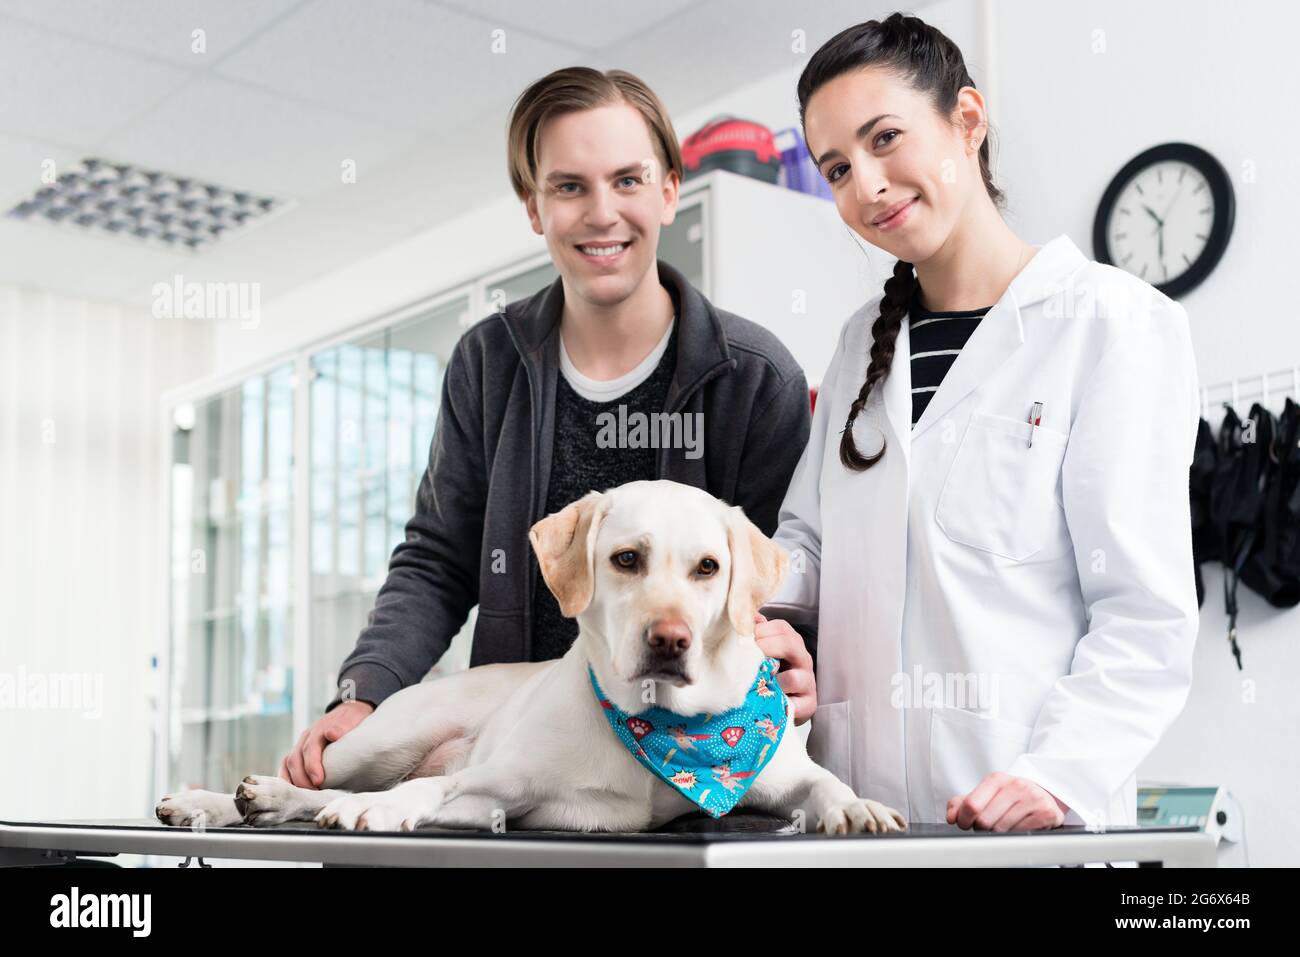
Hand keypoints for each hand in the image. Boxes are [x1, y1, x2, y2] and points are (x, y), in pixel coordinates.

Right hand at [280, 700, 374, 788]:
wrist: (348, 711)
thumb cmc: (351, 719)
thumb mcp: (352, 719)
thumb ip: (343, 726)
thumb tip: (332, 734)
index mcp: (318, 729)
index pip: (310, 748)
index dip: (312, 765)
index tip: (318, 780)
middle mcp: (306, 737)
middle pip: (295, 759)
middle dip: (302, 779)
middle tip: (314, 793)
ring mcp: (300, 744)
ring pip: (287, 763)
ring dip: (294, 781)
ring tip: (305, 796)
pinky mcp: (299, 753)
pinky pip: (286, 766)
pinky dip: (287, 779)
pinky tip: (294, 793)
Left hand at [754, 612, 816, 725]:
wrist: (778, 706)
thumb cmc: (768, 675)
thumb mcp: (762, 652)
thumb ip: (757, 634)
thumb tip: (751, 617)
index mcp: (792, 642)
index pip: (781, 627)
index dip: (760, 631)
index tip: (743, 640)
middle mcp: (803, 659)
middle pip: (790, 644)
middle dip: (765, 648)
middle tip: (747, 657)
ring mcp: (808, 682)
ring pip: (793, 677)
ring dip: (772, 681)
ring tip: (757, 682)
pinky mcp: (808, 704)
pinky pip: (796, 704)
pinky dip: (780, 703)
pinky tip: (768, 701)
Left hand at [946, 772, 1068, 830]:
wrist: (1043, 794)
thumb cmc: (1010, 797)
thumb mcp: (985, 794)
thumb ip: (961, 804)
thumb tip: (951, 817)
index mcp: (997, 779)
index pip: (971, 804)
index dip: (963, 820)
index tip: (965, 824)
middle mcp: (1015, 785)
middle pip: (985, 821)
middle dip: (981, 828)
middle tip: (986, 827)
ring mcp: (1032, 798)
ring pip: (1002, 830)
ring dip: (997, 834)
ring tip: (1002, 826)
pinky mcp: (1045, 813)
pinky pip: (1021, 834)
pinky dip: (1015, 836)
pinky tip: (1017, 828)